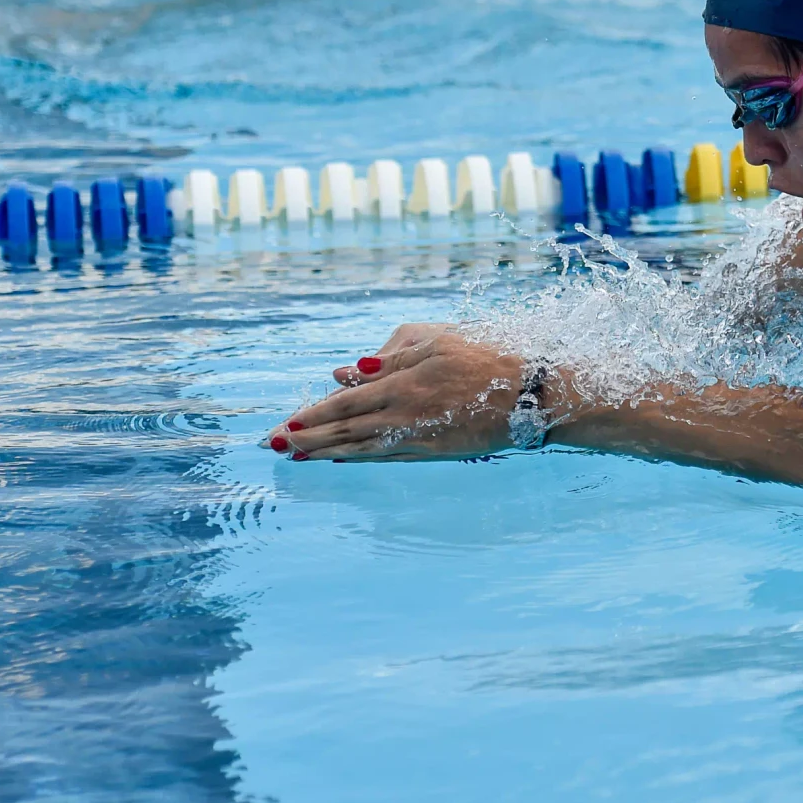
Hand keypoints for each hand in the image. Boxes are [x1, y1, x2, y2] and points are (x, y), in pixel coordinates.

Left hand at [269, 326, 526, 461]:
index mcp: (402, 384)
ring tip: (296, 457)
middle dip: (306, 439)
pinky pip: (386, 456)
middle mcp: (403, 414)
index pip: (345, 403)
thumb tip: (346, 370)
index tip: (284, 424)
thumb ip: (391, 358)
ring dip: (324, 453)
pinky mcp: (432, 450)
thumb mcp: (437, 343)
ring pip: (361, 447)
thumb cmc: (485, 358)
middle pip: (344, 430)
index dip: (312, 416)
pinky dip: (358, 458)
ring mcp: (417, 436)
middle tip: (274, 446)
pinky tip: (340, 459)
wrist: (528, 395)